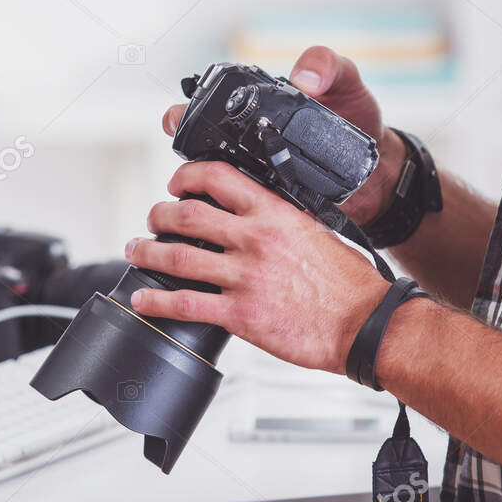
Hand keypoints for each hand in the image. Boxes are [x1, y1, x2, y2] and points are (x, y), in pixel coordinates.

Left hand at [125, 160, 389, 373]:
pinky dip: (156, 302)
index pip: (218, 177)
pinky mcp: (240, 314)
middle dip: (159, 214)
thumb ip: (282, 221)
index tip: (178, 183)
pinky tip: (144, 301)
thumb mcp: (316, 232)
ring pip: (176, 256)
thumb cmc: (349, 284)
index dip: (188, 176)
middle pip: (186, 214)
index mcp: (274, 213)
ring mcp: (244, 277)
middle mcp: (254, 240)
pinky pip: (185, 305)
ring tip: (136, 251)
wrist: (365, 325)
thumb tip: (259, 216)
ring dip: (147, 252)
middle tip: (152, 219)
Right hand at [160, 45, 405, 227]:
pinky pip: (244, 210)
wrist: (380, 169)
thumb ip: (327, 66)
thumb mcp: (347, 82)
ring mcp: (258, 177)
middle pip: (199, 148)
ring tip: (209, 187)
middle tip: (189, 156)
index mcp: (258, 109)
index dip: (186, 113)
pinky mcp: (271, 206)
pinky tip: (239, 211)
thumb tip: (303, 78)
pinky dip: (236, 211)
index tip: (179, 118)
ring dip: (205, 185)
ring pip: (214, 183)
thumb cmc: (359, 120)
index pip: (208, 107)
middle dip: (185, 152)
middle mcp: (250, 144)